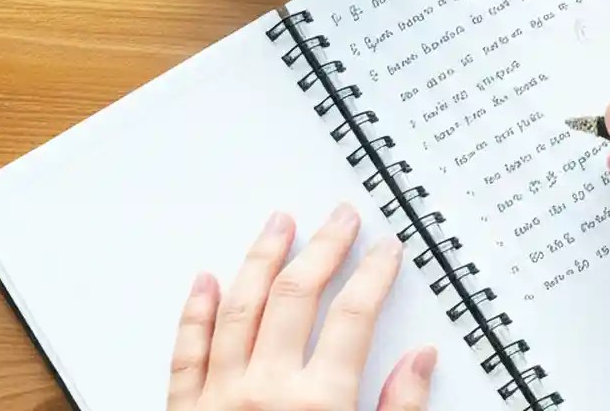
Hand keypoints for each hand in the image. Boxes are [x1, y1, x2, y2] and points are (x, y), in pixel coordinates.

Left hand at [168, 204, 437, 410]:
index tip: (387, 249)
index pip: (356, 316)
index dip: (375, 274)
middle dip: (324, 248)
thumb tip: (423, 361)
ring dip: (262, 258)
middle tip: (341, 216)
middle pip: (299, 295)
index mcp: (319, 403)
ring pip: (241, 308)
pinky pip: (186, 352)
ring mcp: (219, 398)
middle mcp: (266, 390)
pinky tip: (206, 280)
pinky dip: (196, 312)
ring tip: (279, 223)